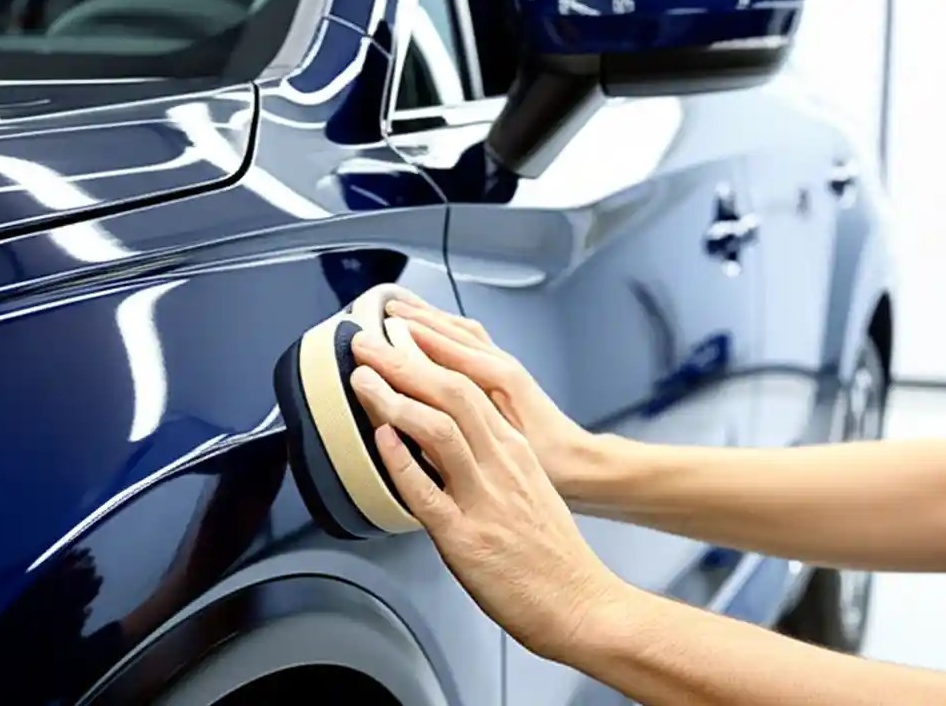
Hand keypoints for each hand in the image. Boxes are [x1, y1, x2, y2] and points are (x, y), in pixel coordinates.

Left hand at [350, 330, 624, 661]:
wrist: (582, 605)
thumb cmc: (552, 557)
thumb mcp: (527, 490)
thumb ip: (492, 463)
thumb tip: (447, 446)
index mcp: (515, 452)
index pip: (469, 387)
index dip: (428, 359)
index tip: (397, 339)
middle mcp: (502, 466)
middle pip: (451, 394)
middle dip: (403, 363)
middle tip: (367, 344)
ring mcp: (485, 499)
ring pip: (437, 430)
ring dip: (394, 398)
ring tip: (363, 380)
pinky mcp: (466, 538)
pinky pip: (426, 491)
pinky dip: (399, 460)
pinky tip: (379, 438)